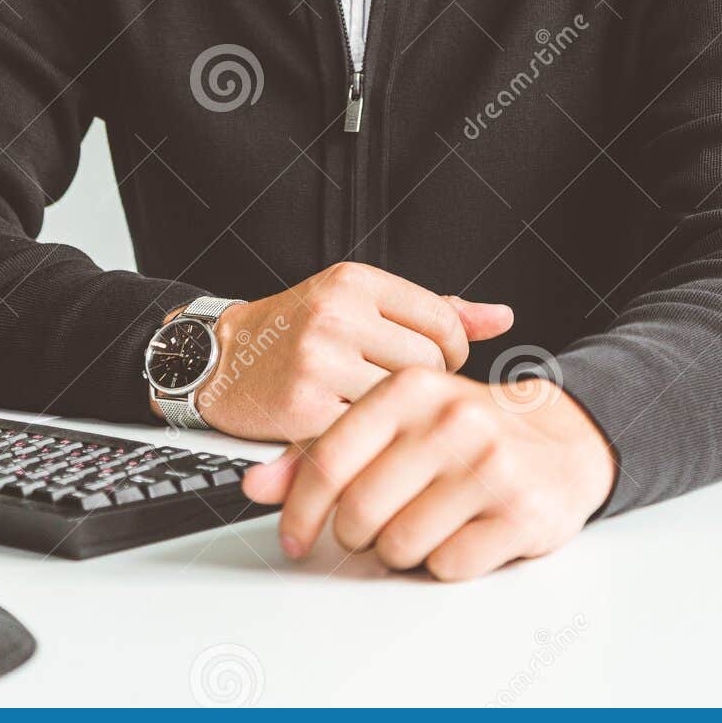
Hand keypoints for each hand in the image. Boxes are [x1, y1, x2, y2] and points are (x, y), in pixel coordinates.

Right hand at [149, 263, 511, 438]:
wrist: (218, 359)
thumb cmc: (298, 332)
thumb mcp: (361, 303)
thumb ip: (436, 310)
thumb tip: (503, 318)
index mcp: (356, 281)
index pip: (444, 321)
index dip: (448, 353)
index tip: (430, 365)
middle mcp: (337, 313)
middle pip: (428, 365)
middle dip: (421, 388)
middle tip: (392, 392)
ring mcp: (318, 360)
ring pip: (400, 403)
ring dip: (394, 418)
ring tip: (370, 410)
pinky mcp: (302, 407)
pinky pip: (364, 434)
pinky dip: (363, 441)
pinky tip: (347, 428)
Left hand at [240, 367, 616, 580]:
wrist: (559, 440)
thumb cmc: (465, 431)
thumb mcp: (394, 421)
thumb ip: (322, 448)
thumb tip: (256, 484)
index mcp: (412, 386)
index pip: (329, 458)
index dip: (300, 509)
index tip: (295, 536)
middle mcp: (452, 418)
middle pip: (359, 512)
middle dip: (357, 534)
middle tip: (375, 525)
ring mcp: (490, 464)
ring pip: (399, 545)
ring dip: (401, 550)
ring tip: (423, 521)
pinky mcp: (522, 512)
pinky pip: (447, 566)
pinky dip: (444, 562)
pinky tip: (460, 531)